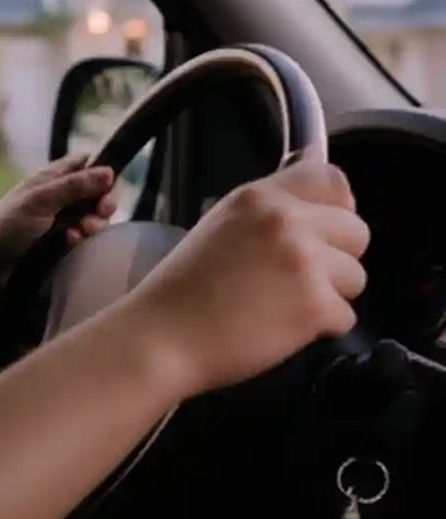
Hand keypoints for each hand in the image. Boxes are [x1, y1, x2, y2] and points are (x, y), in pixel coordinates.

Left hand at [0, 154, 116, 271]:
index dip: (101, 171)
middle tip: (100, 214)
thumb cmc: (5, 228)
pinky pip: (80, 240)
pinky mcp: (57, 246)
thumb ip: (74, 186)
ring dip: (92, 224)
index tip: (108, 185)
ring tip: (83, 232)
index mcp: (49, 179)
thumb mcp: (40, 201)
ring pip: (90, 218)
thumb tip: (109, 171)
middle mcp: (55, 197)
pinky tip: (70, 244)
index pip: (85, 164)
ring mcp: (57, 222)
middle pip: (94, 193)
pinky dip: (79, 240)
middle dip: (102, 203)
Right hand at [123, 158, 369, 397]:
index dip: (337, 207)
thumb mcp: (220, 227)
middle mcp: (287, 221)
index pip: (332, 180)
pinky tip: (280, 328)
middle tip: (293, 280)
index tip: (322, 231)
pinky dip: (319, 328)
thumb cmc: (181, 291)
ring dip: (329, 295)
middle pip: (357, 231)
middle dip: (336, 258)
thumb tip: (319, 212)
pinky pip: (345, 316)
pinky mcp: (315, 306)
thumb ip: (268, 214)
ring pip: (356, 277)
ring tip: (281, 306)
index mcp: (259, 197)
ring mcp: (305, 262)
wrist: (161, 338)